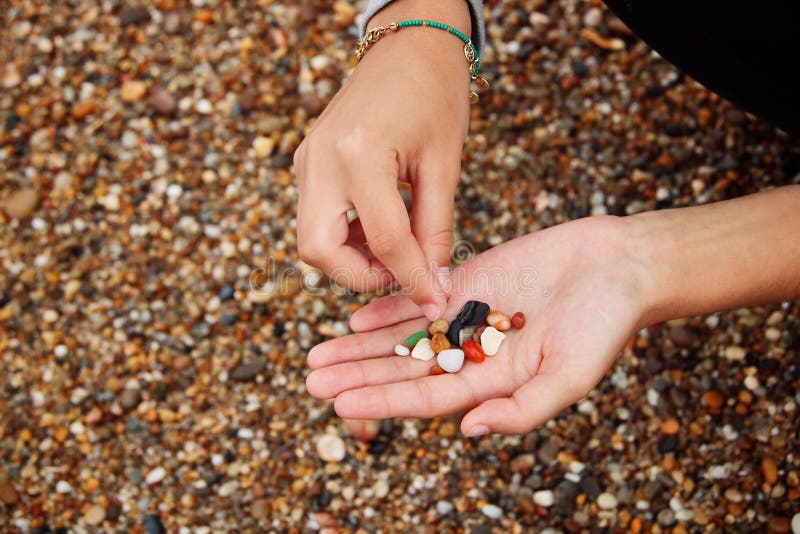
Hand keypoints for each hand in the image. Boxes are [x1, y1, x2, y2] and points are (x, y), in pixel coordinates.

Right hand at [293, 0, 472, 320]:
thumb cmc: (435, 94)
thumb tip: (433, 282)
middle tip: (400, 273)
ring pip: (311, 239)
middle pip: (319, 251)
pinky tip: (379, 228)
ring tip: (396, 248)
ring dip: (350, 258)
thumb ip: (436, 229)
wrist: (408, 47)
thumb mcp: (444, 164)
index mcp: (359, 153)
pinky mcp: (306, 162)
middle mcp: (320, 160)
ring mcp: (306, 160)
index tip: (432, 300)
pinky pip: (315, 217)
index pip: (383, 240)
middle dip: (358, 276)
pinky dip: (344, 237)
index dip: (411, 278)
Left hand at [306, 216, 653, 435]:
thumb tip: (468, 433)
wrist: (619, 267)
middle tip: (311, 380)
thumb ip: (522, 410)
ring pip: (404, 334)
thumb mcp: (570, 376)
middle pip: (403, 368)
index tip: (340, 403)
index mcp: (492, 382)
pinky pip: (420, 296)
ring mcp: (468, 317)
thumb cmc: (604, 325)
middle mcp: (472, 354)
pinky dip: (389, 306)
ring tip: (319, 354)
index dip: (382, 400)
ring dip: (361, 344)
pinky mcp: (469, 282)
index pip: (425, 397)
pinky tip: (356, 316)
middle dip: (358, 375)